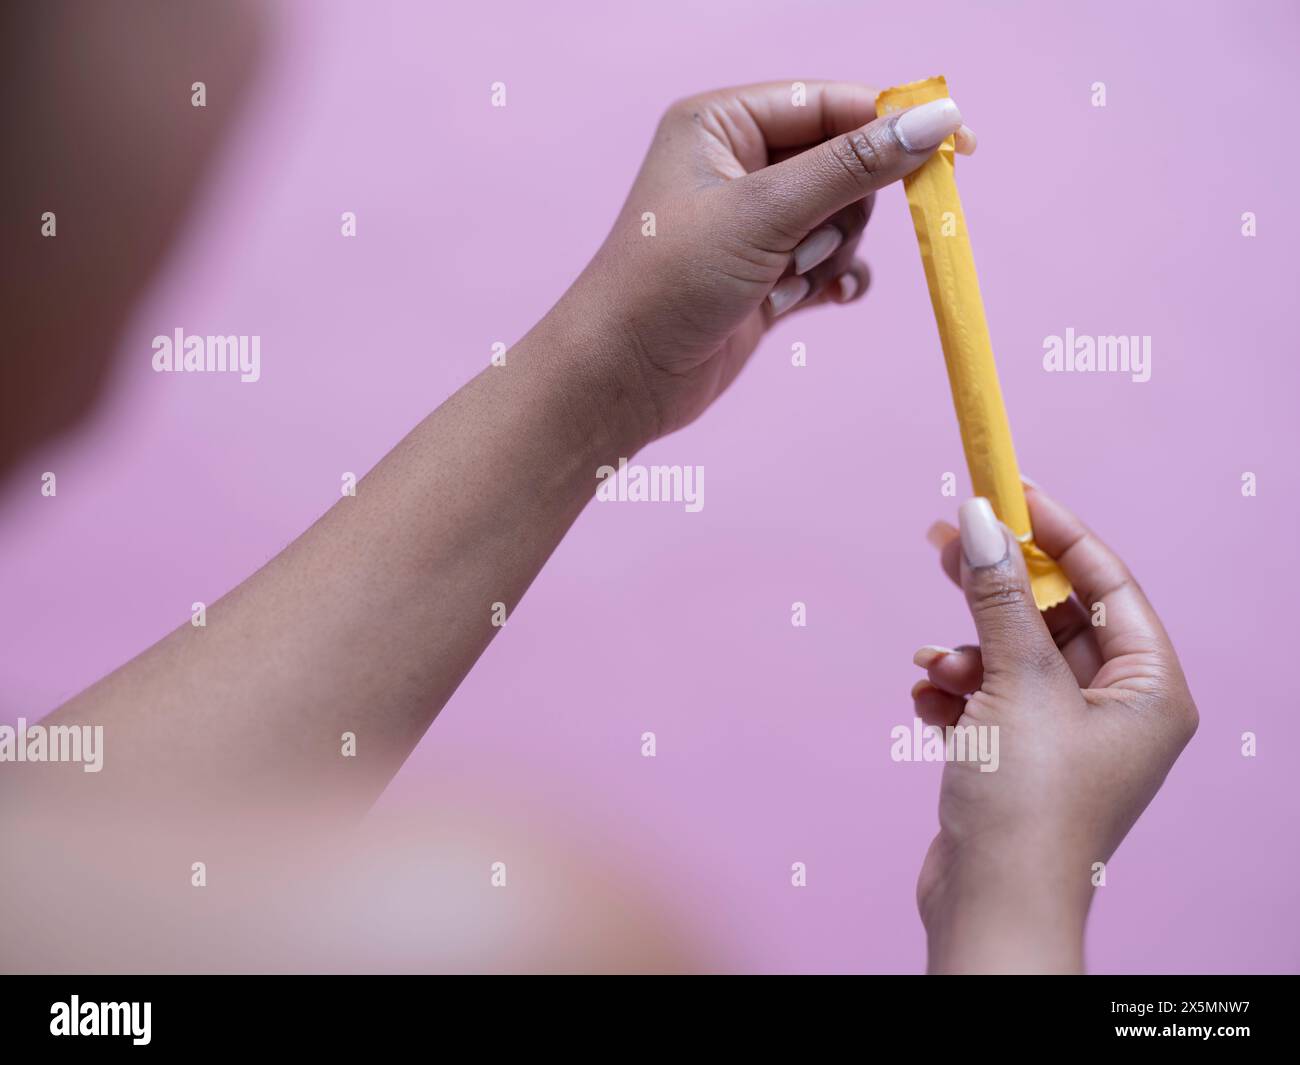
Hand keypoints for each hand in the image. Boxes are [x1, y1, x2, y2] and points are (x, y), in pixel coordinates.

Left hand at [554, 80, 972, 444]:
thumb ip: (855, 166)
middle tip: (807, 244)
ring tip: (782, 280)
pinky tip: (815, 300)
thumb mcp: (767, 213)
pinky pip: (831, 264)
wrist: (622, 379)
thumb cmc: (669, 283)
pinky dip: (832, 281)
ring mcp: (754, 224)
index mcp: (722, 123)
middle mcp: (737, 165)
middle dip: (843, 209)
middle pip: (845, 163)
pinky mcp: (766, 276)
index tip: (959, 146)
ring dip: (828, 254)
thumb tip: (937, 119)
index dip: (894, 123)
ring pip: (843, 219)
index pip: (831, 103)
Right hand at [912, 484, 1197, 972]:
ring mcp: (1065, 736)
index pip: (1106, 583)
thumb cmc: (1028, 803)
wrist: (990, 905)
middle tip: (944, 541)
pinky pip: (987, 697)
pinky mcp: (1019, 757)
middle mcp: (1115, 710)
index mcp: (1149, 690)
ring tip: (934, 663)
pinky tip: (928, 701)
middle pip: (1052, 616)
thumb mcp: (1016, 682)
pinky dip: (956, 690)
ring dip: (966, 651)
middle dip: (995, 587)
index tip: (1008, 491)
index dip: (1057, 532)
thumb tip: (978, 519)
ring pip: (1011, 657)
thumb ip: (999, 596)